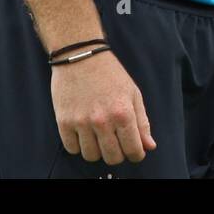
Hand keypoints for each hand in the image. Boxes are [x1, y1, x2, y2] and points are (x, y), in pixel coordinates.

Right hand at [50, 50, 155, 164]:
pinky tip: (83, 133)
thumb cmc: (110, 74)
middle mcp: (102, 121)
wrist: (80, 55)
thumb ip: (142, 122)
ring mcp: (81, 122)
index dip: (136, 154)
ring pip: (91, 156)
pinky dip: (78, 145)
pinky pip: (72, 149)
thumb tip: (149, 146)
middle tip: (116, 143)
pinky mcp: (63, 122)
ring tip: (98, 136)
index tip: (134, 151)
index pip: (133, 150)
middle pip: (112, 158)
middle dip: (117, 154)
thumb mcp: (133, 94)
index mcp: (123, 113)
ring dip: (97, 150)